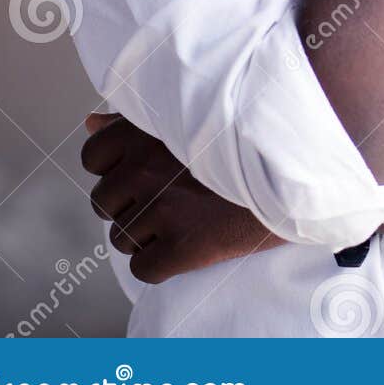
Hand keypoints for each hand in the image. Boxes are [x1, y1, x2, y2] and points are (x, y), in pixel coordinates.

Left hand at [81, 112, 279, 284]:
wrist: (294, 166)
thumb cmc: (241, 136)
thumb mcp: (184, 115)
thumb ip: (132, 121)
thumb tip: (89, 125)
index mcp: (142, 132)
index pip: (93, 158)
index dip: (116, 168)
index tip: (146, 169)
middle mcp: (144, 168)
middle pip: (103, 203)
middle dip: (130, 204)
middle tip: (171, 196)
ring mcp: (162, 209)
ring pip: (121, 238)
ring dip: (146, 235)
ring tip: (184, 217)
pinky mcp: (182, 246)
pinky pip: (143, 269)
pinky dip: (160, 264)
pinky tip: (187, 244)